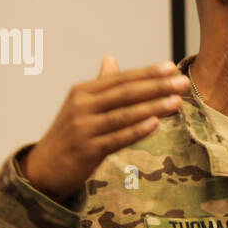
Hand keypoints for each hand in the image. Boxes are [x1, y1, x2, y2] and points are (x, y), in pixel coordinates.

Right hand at [20, 57, 190, 200]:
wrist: (44, 168)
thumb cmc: (70, 135)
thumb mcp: (82, 106)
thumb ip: (101, 85)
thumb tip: (111, 59)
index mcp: (84, 92)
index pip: (121, 79)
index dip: (147, 73)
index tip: (172, 67)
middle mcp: (82, 106)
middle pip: (125, 93)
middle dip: (156, 86)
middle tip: (182, 82)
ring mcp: (84, 128)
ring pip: (124, 114)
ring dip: (152, 106)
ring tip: (176, 101)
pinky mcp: (87, 150)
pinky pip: (117, 138)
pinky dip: (136, 130)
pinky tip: (155, 123)